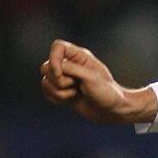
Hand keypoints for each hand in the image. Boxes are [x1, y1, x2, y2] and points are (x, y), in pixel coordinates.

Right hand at [40, 41, 156, 123]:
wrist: (112, 111)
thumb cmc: (107, 93)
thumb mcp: (91, 78)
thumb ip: (72, 69)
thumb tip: (56, 67)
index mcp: (79, 56)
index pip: (57, 47)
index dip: (54, 59)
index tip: (61, 72)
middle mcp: (69, 65)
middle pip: (46, 67)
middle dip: (58, 80)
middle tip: (75, 85)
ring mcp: (64, 78)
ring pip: (45, 82)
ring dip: (59, 92)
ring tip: (76, 93)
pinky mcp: (62, 91)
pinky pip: (47, 92)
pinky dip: (56, 98)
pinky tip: (70, 99)